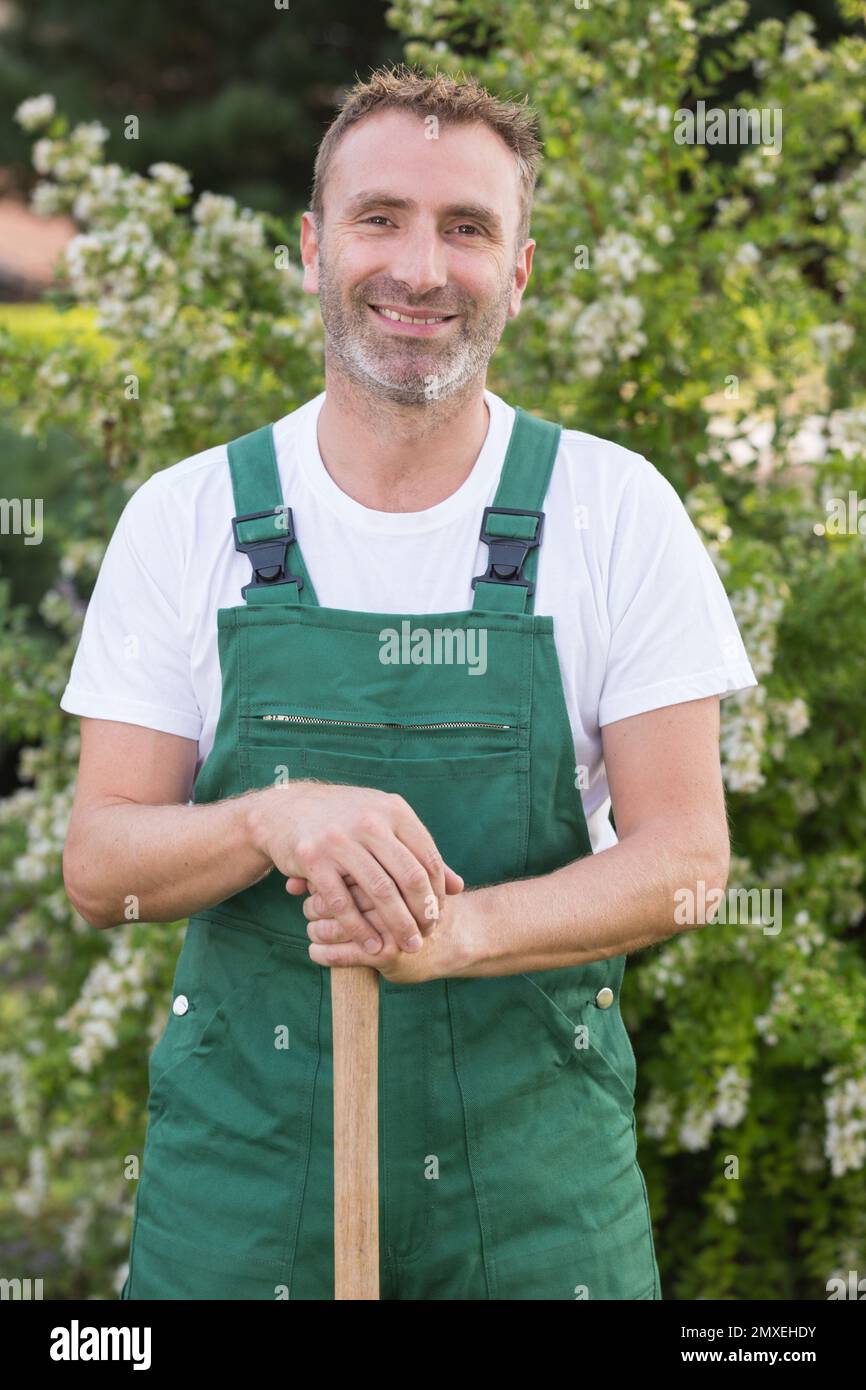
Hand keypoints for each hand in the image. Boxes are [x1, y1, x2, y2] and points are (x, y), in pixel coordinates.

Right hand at [247, 780, 463, 953]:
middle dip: (422, 912)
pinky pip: (342, 902)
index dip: (438, 892)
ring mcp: (340, 840)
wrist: (285, 810)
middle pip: (409, 876)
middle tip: (428, 935)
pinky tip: (371, 945)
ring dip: (397, 925)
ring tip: (407, 945)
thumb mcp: (384, 824)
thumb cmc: (344, 820)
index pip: (428, 857)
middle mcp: (370, 821)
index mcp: (393, 810)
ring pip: (380, 892)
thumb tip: (458, 886)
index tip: (439, 916)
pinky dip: (360, 928)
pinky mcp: (314, 859)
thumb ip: (419, 852)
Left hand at [303, 876, 477, 983]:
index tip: (309, 885)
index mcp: (393, 865)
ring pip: (338, 926)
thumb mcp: (397, 879)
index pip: (347, 870)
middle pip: (339, 896)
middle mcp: (391, 894)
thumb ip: (357, 872)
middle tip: (307, 908)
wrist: (458, 936)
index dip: (326, 876)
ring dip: (320, 930)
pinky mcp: (389, 954)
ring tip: (312, 930)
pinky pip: (345, 955)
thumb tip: (297, 878)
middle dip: (318, 905)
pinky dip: (326, 955)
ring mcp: (390, 925)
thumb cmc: (417, 902)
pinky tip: (316, 953)